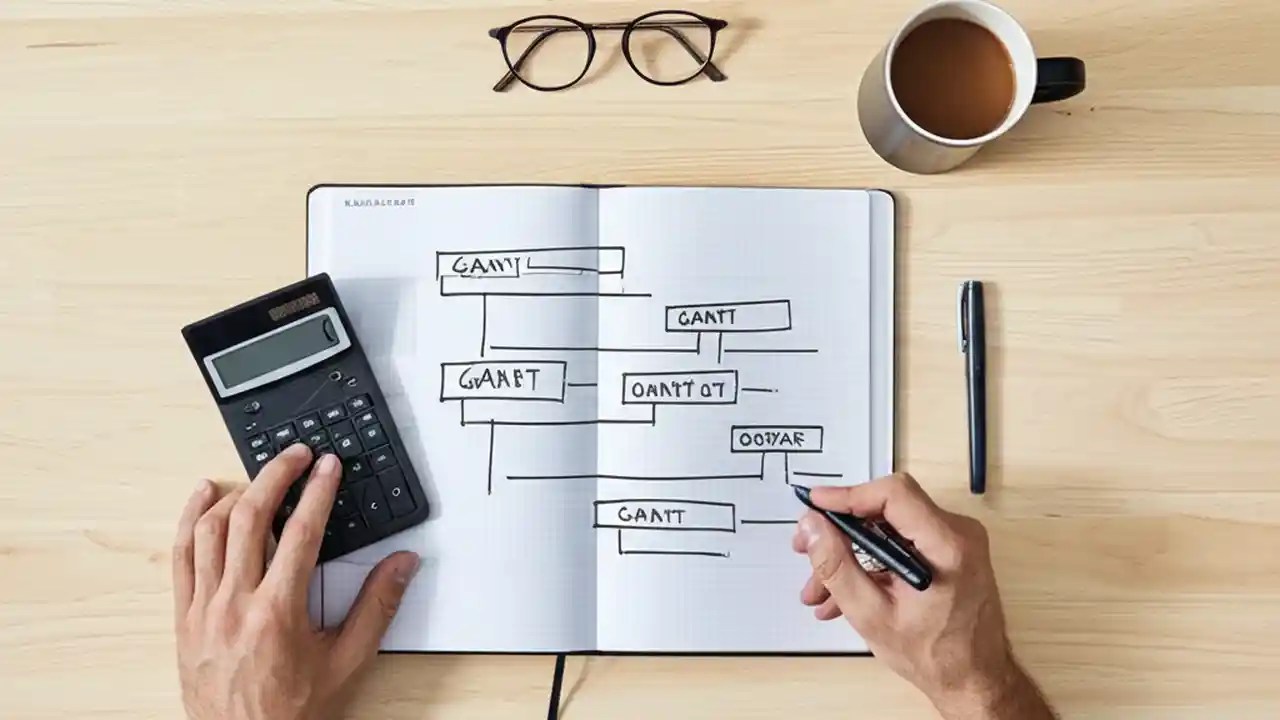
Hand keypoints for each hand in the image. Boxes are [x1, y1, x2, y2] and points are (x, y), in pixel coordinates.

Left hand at [173, 443, 419, 719]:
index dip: (318, 491)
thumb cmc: (294, 713)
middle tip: (297, 455)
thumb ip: (377, 607)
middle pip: (252, 517)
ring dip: (236, 493)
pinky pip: (180, 556)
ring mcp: (203, 609)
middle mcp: (235, 604)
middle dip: (276, 475)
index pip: (302, 532)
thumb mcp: (348, 662)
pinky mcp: (184, 618)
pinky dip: (191, 520)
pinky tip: (204, 498)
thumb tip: (402, 565)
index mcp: (278, 612)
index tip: (328, 466)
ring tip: (259, 473)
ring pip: (211, 530)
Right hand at [793, 473, 1053, 719]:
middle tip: (808, 548)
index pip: (893, 494)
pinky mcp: (948, 552)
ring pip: (888, 529)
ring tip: (821, 588)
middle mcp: (958, 534)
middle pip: (887, 509)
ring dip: (850, 553)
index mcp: (948, 546)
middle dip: (841, 530)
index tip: (816, 504)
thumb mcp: (873, 616)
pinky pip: (900, 543)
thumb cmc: (937, 657)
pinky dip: (871, 562)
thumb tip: (812, 526)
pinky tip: (845, 592)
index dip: (849, 495)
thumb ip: (837, 567)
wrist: (975, 681)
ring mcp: (955, 542)